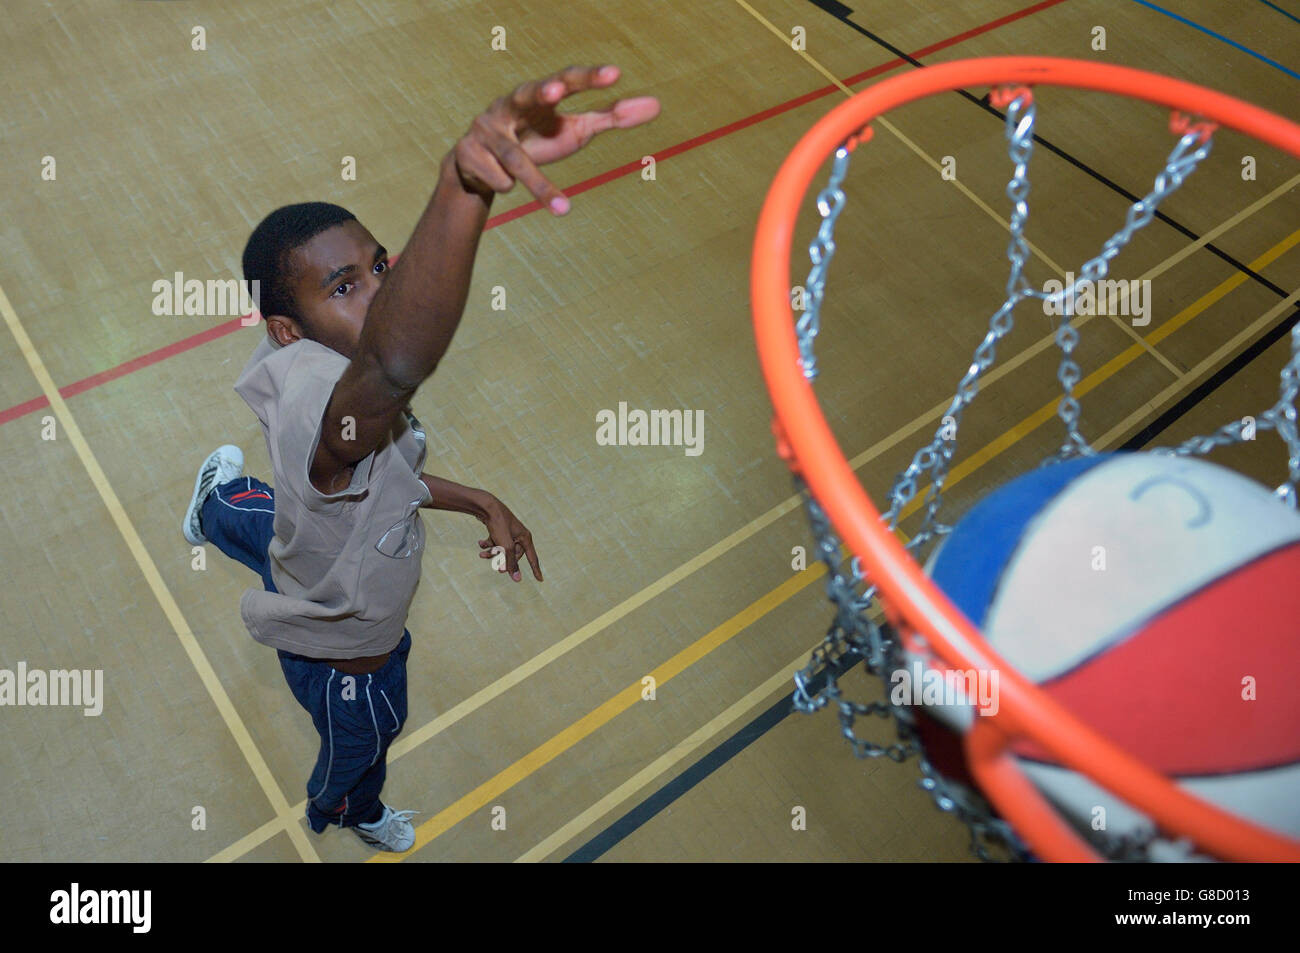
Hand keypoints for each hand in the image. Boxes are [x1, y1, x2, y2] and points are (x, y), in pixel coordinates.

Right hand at [453, 64, 660, 214]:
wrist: (478, 168)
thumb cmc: (537, 139)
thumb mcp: (575, 130)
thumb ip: (611, 118)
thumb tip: (657, 105)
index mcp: (539, 95)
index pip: (567, 80)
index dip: (589, 78)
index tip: (615, 75)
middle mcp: (510, 104)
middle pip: (529, 94)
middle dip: (542, 94)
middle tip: (557, 93)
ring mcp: (486, 127)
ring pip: (515, 158)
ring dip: (537, 184)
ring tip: (563, 209)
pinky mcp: (467, 153)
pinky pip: (499, 179)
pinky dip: (506, 187)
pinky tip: (500, 182)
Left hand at [477, 496, 542, 581]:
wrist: (486, 507)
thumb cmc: (499, 525)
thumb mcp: (505, 546)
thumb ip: (511, 563)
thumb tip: (517, 579)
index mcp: (526, 538)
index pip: (532, 558)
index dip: (535, 570)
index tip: (540, 580)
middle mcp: (519, 535)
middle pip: (513, 555)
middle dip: (503, 560)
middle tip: (496, 569)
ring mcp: (509, 532)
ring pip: (502, 549)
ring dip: (492, 553)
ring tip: (482, 554)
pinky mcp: (500, 530)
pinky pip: (496, 542)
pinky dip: (488, 544)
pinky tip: (480, 543)